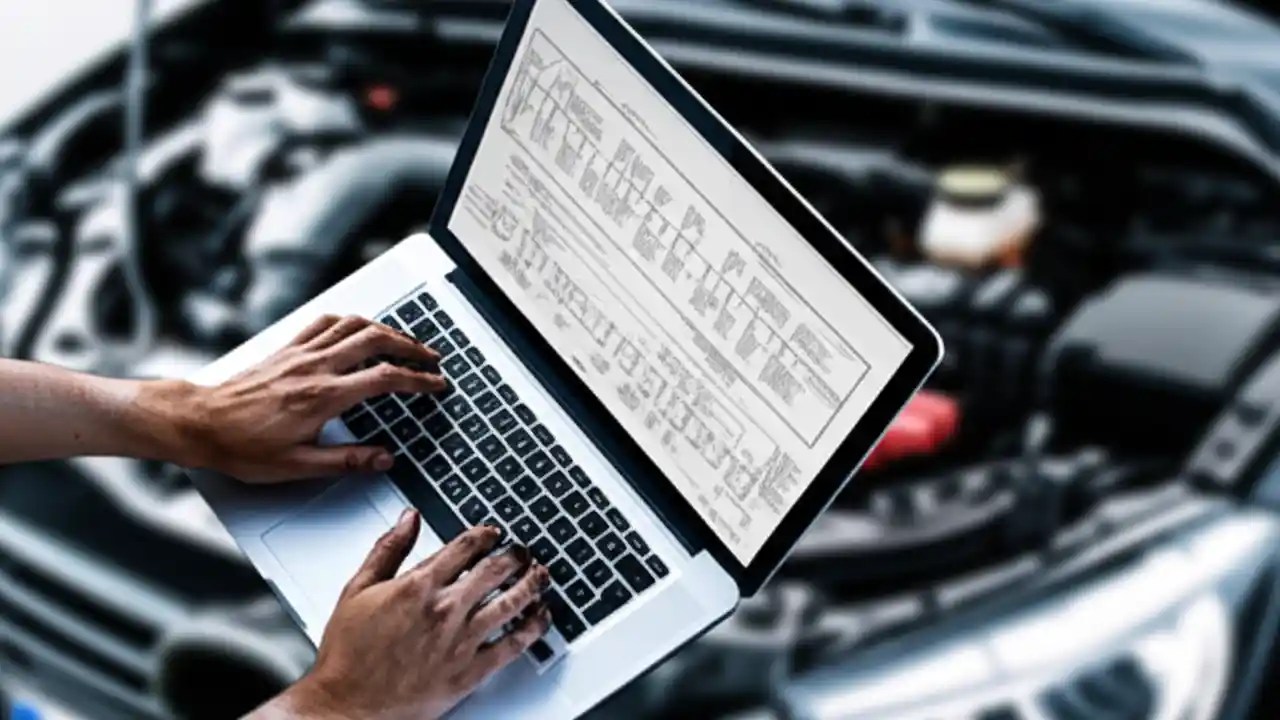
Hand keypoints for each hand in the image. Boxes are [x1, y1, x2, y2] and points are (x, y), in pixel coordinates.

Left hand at [152, 314, 444, 482]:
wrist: (199, 423)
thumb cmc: (241, 445)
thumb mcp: (298, 466)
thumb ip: (347, 460)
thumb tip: (383, 458)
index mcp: (323, 397)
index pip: (385, 378)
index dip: (418, 380)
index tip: (436, 384)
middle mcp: (315, 367)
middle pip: (376, 340)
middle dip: (411, 346)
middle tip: (431, 358)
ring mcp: (300, 354)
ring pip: (354, 325)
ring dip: (386, 329)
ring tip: (405, 340)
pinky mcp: (287, 349)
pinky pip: (325, 322)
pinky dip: (350, 321)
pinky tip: (358, 327)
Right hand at [258, 511, 552, 719]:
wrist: (347, 706)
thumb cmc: (348, 654)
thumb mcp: (358, 590)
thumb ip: (388, 549)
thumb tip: (409, 518)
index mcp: (418, 586)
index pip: (465, 547)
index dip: (485, 535)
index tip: (493, 533)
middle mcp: (445, 610)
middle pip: (495, 570)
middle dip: (515, 555)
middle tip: (523, 551)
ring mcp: (461, 641)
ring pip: (511, 603)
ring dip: (531, 584)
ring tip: (540, 575)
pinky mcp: (470, 672)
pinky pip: (513, 645)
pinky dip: (533, 627)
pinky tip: (541, 617)